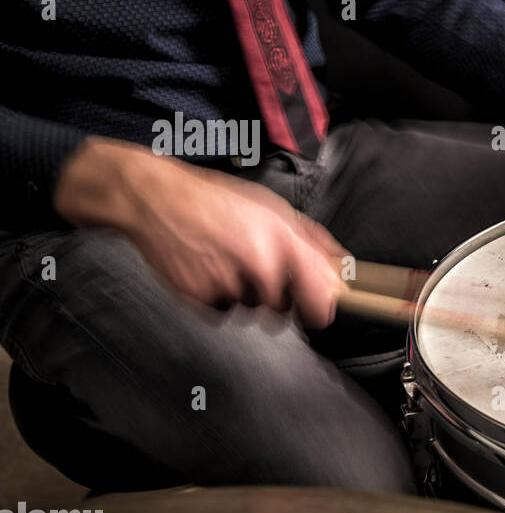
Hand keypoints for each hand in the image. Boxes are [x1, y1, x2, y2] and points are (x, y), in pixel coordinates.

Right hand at [54, 137, 345, 327]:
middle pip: (282, 309)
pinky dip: (217, 297)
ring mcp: (229, 285)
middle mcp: (259, 265)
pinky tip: (209, 269)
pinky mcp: (201, 299)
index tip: (318, 312)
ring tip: (227, 260)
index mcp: (283, 242)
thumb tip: (340, 262)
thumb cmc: (214, 201)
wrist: (156, 200)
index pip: (319, 298)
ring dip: (245, 294)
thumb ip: (310, 239)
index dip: (320, 310)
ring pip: (251, 309)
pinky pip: (222, 312)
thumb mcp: (271, 208)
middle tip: (256, 269)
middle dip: (275, 296)